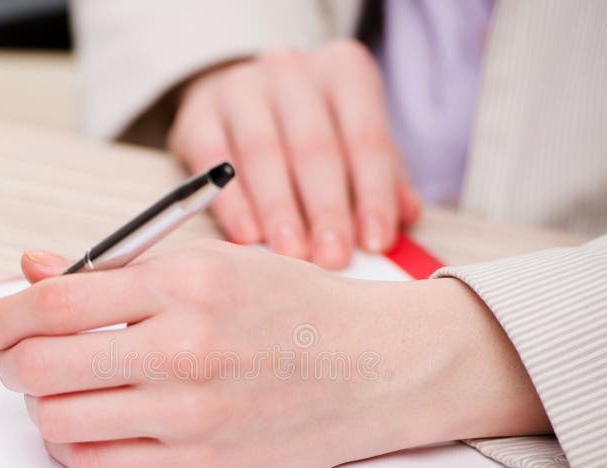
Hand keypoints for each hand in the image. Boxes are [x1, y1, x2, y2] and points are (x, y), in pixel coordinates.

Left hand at [0, 244, 549, 467]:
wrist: (376, 368)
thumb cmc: (301, 309)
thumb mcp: (217, 264)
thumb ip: (120, 271)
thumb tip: (35, 271)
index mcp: (187, 285)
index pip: (54, 302)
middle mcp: (185, 349)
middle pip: (42, 366)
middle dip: (12, 363)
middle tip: (20, 359)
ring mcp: (193, 415)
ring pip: (60, 421)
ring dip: (42, 406)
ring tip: (63, 391)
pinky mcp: (203, 467)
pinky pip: (100, 465)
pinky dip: (76, 445)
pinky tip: (93, 425)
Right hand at [167, 40, 420, 268]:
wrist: (243, 101)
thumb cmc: (310, 130)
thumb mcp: (354, 143)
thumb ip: (382, 178)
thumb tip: (408, 216)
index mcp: (343, 72)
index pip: (365, 138)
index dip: (372, 194)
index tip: (375, 242)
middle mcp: (292, 70)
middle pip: (314, 147)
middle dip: (326, 209)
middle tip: (333, 258)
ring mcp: (240, 88)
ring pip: (263, 153)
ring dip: (280, 211)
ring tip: (292, 254)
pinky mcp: (198, 115)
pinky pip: (214, 161)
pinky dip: (231, 202)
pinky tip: (246, 237)